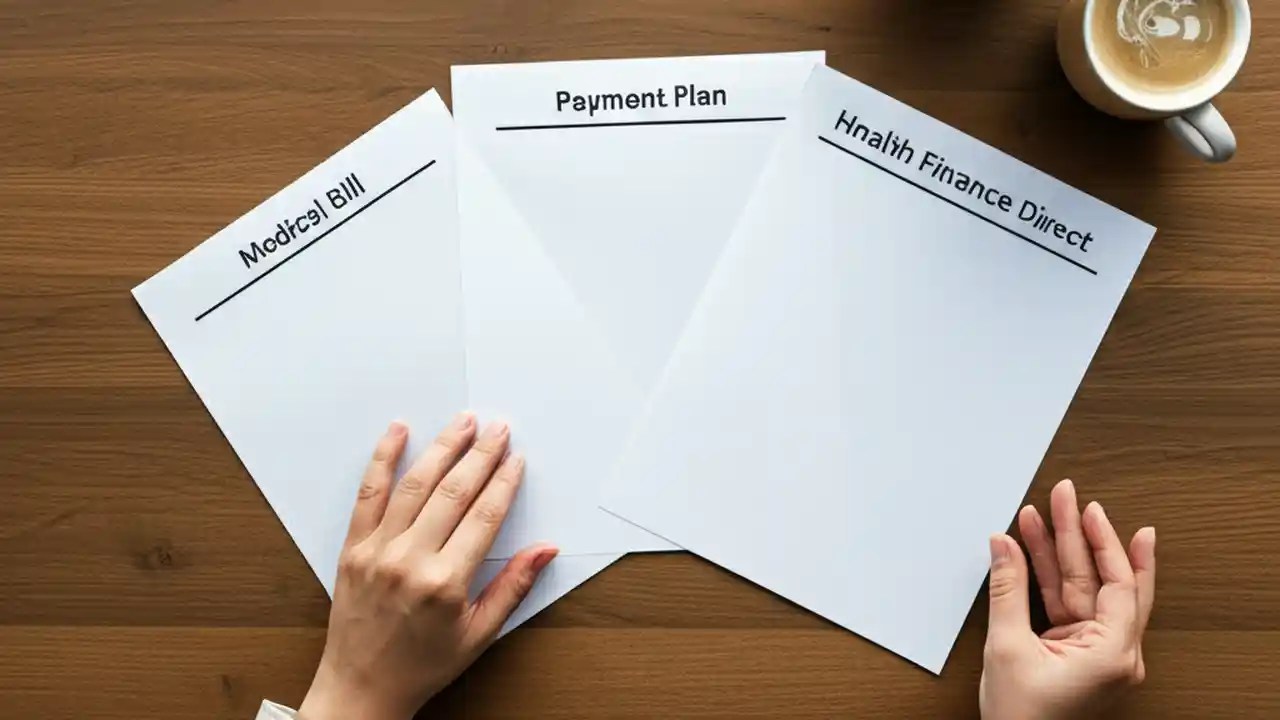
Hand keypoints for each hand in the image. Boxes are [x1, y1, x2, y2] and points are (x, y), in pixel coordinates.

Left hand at [298, 413, 557, 719]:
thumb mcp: (479, 634)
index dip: (504, 483)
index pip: (484, 517)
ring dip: (442, 448)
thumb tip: (545, 550)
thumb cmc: (422, 666)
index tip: (516, 459)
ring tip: (463, 422)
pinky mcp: (353, 548)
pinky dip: (383, 459)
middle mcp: (410, 561)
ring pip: (415, 485)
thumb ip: (512, 586)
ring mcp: (378, 551)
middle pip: (453, 493)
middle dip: (480, 455)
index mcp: (446, 584)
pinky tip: (398, 432)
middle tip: (498, 428)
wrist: (361, 689)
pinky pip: (368, 494)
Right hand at [980, 479, 1156, 719]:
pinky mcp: (1077, 655)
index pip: (1119, 584)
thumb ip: (1008, 590)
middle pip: (1102, 580)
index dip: (1104, 542)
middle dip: (1082, 536)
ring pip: (1081, 589)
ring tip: (1037, 516)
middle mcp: (1114, 653)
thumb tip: (1003, 546)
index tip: (1090, 510)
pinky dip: (1048, 579)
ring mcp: (1097, 654)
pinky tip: (1032, 551)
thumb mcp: (1008, 648)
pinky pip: (1068, 606)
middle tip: (1067, 498)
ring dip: (1058, 553)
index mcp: (1114, 654)